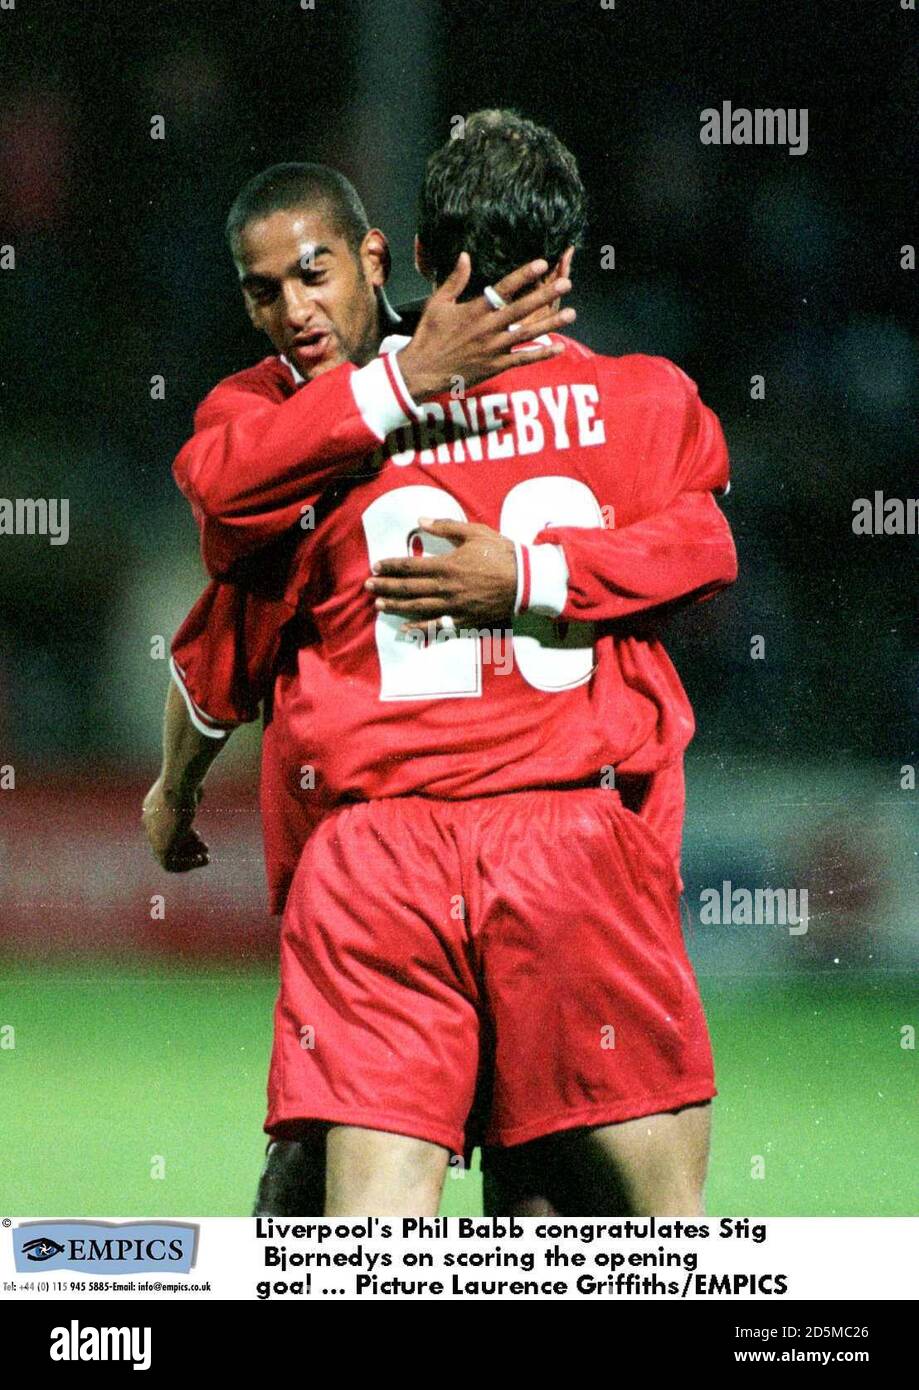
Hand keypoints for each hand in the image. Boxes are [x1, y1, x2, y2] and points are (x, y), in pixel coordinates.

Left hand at [142, 776, 208, 871]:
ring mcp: (154, 835)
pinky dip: (186, 865)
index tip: (198, 837)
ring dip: (187, 860)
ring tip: (205, 860)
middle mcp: (150, 823)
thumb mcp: (186, 784)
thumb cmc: (186, 780)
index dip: (183, 835)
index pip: (166, 828)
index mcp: (153, 808)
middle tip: (204, 849)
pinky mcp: (161, 846)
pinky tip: (200, 861)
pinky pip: (170, 864)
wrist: (178, 785)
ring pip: (167, 855)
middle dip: (186, 847)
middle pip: (167, 841)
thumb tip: (198, 789)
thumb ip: (188, 791)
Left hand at [366, 517, 517, 628]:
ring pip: (418, 608)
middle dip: (386, 586)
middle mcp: (446, 588)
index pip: (411, 566)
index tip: (376, 566)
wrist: (525, 580)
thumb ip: (446, 527)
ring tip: (378, 605)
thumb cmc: (501, 553)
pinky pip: (437, 626)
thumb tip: (420, 521)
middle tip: (367, 586)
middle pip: (409, 588)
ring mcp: (453, 606)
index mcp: (446, 565)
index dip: (391, 566)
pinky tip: (405, 629)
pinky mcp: (463, 619)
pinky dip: (420, 629)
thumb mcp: (474, 532)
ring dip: (396, 606)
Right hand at [396, 254, 574, 400]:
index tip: (542, 263)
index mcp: (475, 310)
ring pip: (527, 334)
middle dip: (545, 295)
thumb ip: (455, 280)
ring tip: (571, 314)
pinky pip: (522, 360)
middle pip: (522, 309)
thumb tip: (465, 255)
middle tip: (566, 284)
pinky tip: (558, 346)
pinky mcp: (495, 366)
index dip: (523, 275)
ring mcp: (493, 349)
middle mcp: (488, 328)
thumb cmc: (428, 336)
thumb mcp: (437, 303)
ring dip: (551, 324)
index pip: (503, 289)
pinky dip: (541, 354)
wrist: (421, 372)